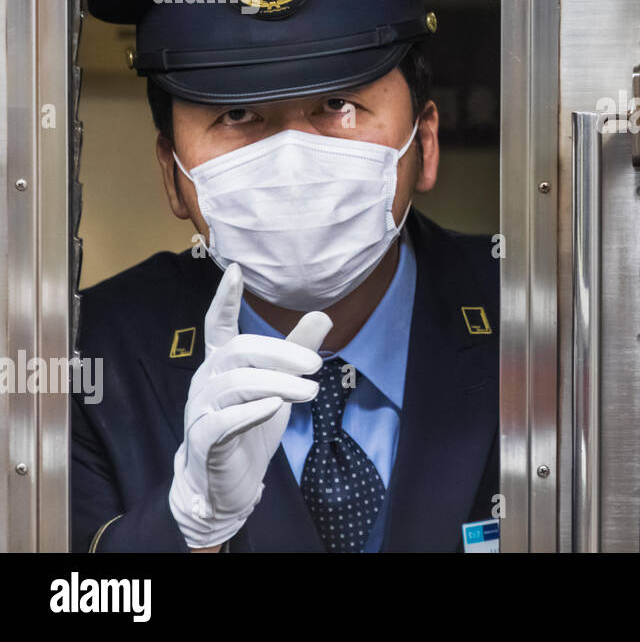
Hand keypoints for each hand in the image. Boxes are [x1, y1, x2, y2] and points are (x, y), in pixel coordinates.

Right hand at [168, 262, 331, 548]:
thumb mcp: (279, 385)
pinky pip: (222, 421)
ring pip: (234, 384)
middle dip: (279, 352)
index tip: (236, 269)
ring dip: (276, 382)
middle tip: (316, 364)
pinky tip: (275, 407)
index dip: (226, 299)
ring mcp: (202, 411)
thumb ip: (295, 351)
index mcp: (222, 365)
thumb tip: (323, 316)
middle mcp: (207, 382)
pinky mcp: (205, 440)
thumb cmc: (249, 427)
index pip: (218, 325)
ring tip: (310, 391)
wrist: (224, 484)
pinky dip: (250, 411)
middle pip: (237, 352)